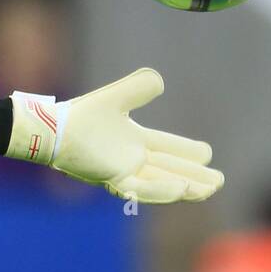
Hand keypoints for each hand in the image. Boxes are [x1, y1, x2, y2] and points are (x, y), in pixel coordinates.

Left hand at [8, 68, 223, 203]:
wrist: (53, 129)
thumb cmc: (80, 116)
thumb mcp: (116, 98)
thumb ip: (138, 88)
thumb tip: (160, 81)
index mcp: (136, 140)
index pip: (169, 147)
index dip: (188, 151)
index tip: (207, 153)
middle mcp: (132, 159)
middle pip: (171, 170)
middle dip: (194, 176)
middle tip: (217, 182)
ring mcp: (124, 171)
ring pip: (161, 183)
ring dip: (183, 187)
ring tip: (205, 189)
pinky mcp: (112, 179)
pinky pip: (140, 189)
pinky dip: (159, 190)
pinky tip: (178, 189)